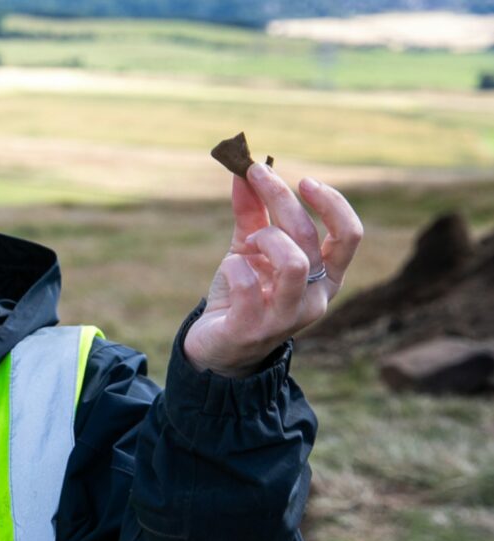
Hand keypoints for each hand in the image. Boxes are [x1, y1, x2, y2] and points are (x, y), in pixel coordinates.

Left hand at [183, 162, 363, 377]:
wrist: (213, 347)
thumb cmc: (240, 294)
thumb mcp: (248, 250)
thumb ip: (251, 213)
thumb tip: (244, 171)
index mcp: (325, 276)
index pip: (350, 235)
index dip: (332, 203)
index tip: (303, 180)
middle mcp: (315, 298)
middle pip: (310, 237)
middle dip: (281, 199)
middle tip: (256, 176)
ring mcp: (286, 318)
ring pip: (293, 263)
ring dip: (265, 238)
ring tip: (247, 244)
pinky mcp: (253, 330)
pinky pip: (247, 286)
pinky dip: (234, 267)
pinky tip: (228, 270)